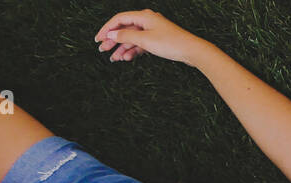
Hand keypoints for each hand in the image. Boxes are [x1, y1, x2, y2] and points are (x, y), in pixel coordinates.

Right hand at [94, 9, 209, 64]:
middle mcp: (147, 21)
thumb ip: (126, 36)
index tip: (98, 39)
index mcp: (143, 16)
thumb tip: (111, 34)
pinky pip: (141, 44)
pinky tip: (127, 58)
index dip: (107, 29)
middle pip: (125, 29)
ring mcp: (153, 30)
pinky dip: (134, 50)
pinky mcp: (158, 40)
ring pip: (133, 38)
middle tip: (103, 50)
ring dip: (123, 48)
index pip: (119, 19)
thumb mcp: (144, 40)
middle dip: (113, 40)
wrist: (193, 51)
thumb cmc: (171, 43)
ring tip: (115, 58)